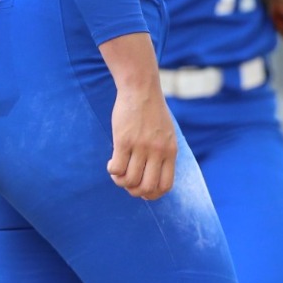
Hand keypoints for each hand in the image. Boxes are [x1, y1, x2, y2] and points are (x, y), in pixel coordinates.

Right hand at [107, 83, 178, 199]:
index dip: (153, 194)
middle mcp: (157, 151)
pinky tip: (111, 163)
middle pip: (146, 187)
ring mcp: (141, 146)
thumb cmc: (152, 112)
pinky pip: (117, 168)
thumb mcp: (167, 133)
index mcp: (170, 151)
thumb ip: (163, 153)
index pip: (165, 185)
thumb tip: (153, 176)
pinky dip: (113, 171)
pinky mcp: (123, 140)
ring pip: (130, 180)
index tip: (143, 189)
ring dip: (121, 181)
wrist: (141, 88)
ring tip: (117, 171)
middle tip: (127, 182)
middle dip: (135, 191)